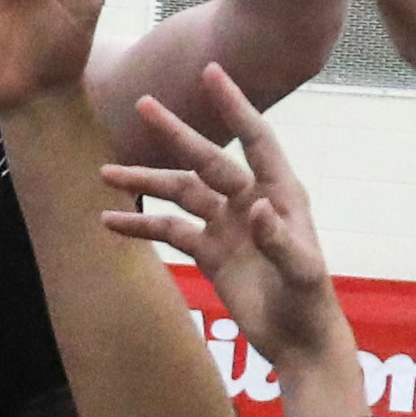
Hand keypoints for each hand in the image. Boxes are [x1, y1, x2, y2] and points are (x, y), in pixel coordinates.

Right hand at [103, 65, 348, 371]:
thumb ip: (280, 241)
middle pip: (206, 159)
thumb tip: (256, 209)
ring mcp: (227, 225)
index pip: (255, 139)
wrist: (299, 344)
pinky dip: (141, 224)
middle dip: (176, 133)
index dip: (234, 106)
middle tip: (144, 103)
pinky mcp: (210, 252)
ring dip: (145, 181)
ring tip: (105, 172)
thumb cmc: (311, 304)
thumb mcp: (303, 273)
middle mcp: (250, 201)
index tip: (211, 72)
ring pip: (180, 193)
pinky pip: (169, 231)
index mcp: (280, 194)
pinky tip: (110, 220)